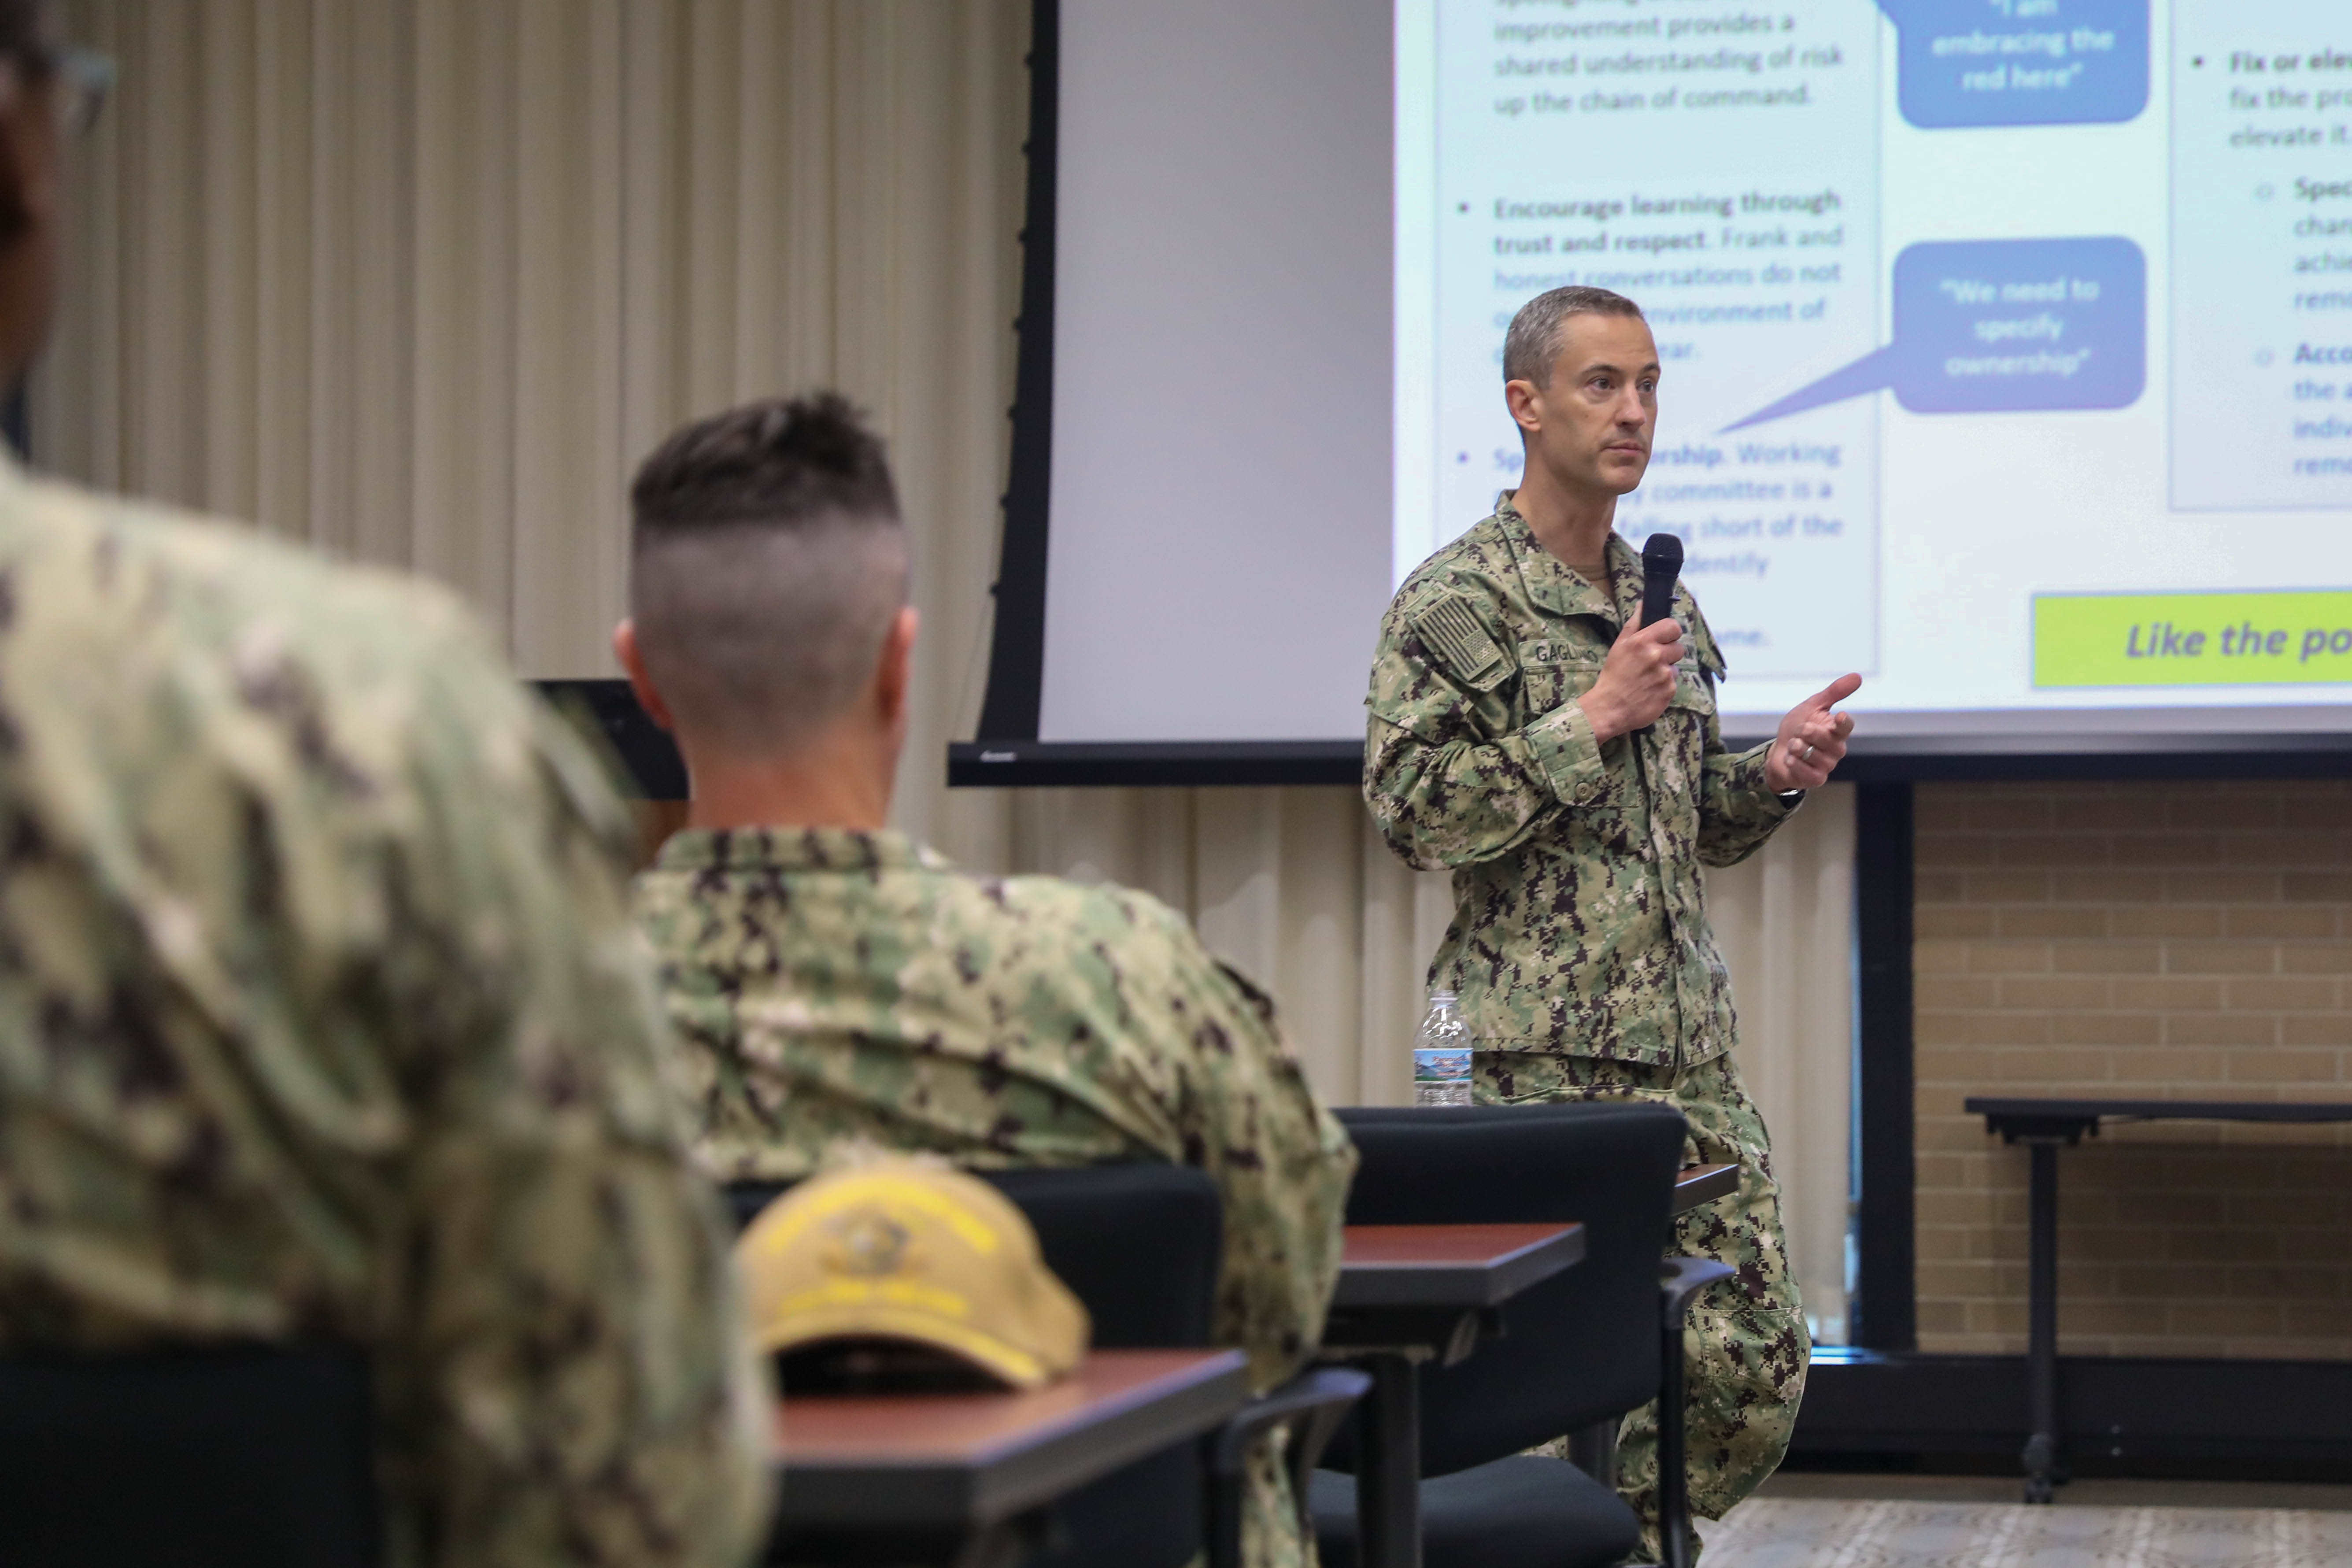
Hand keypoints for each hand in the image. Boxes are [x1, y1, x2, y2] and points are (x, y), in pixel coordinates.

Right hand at [1577, 610, 1684, 743]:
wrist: (1609, 708)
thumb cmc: (1612, 676)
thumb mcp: (1619, 646)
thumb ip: (1634, 624)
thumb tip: (1643, 604)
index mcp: (1643, 641)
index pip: (1673, 626)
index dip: (1670, 632)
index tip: (1664, 639)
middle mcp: (1657, 656)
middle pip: (1679, 647)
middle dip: (1668, 653)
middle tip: (1653, 662)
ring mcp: (1665, 674)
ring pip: (1675, 666)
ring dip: (1666, 671)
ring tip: (1649, 678)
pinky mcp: (1670, 691)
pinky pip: (1673, 683)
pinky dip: (1664, 686)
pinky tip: (1650, 690)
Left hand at [1764, 674, 1860, 791]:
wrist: (1779, 752)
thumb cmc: (1797, 728)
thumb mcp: (1812, 707)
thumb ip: (1833, 693)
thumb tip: (1857, 676)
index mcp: (1837, 730)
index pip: (1845, 726)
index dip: (1842, 722)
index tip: (1839, 716)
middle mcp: (1836, 749)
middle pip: (1824, 738)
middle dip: (1805, 731)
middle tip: (1799, 732)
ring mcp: (1828, 765)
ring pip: (1810, 753)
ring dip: (1795, 747)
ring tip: (1794, 747)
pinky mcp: (1817, 779)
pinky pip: (1806, 770)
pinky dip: (1794, 762)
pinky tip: (1791, 759)